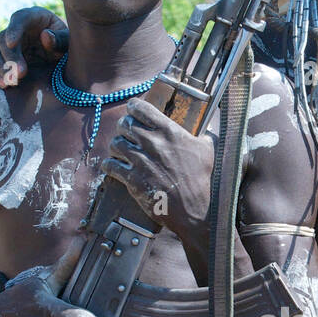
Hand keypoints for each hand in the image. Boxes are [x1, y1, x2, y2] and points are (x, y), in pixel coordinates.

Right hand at [0, 8, 68, 89]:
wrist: (63, 59)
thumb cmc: (67, 45)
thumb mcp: (69, 40)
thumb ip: (60, 39)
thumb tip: (45, 37)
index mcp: (33, 18)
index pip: (19, 18)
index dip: (13, 30)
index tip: (12, 43)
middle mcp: (17, 30)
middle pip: (3, 39)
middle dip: (10, 57)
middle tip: (21, 74)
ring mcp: (8, 46)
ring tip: (11, 81)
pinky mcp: (4, 61)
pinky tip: (3, 85)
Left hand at [102, 99, 213, 238]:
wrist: (194, 209)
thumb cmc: (202, 180)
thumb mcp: (208, 151)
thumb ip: (203, 136)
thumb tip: (204, 131)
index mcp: (169, 131)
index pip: (140, 108)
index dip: (134, 107)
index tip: (133, 110)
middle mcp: (152, 143)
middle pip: (124, 124)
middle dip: (124, 128)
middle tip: (128, 134)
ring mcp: (140, 161)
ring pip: (115, 143)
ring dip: (117, 147)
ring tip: (121, 151)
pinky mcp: (132, 179)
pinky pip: (110, 165)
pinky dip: (109, 165)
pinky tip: (113, 167)